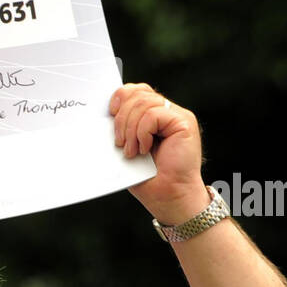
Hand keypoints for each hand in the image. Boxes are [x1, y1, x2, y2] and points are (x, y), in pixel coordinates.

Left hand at [110, 83, 209, 224]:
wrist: (168, 196)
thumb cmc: (148, 177)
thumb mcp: (127, 148)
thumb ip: (121, 128)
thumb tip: (103, 117)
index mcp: (154, 115)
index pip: (137, 90)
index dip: (121, 97)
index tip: (109, 113)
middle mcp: (167, 112)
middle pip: (139, 93)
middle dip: (122, 117)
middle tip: (119, 142)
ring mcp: (177, 116)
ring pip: (145, 102)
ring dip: (130, 128)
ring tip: (131, 150)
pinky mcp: (184, 122)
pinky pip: (154, 115)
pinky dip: (143, 132)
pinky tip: (144, 149)